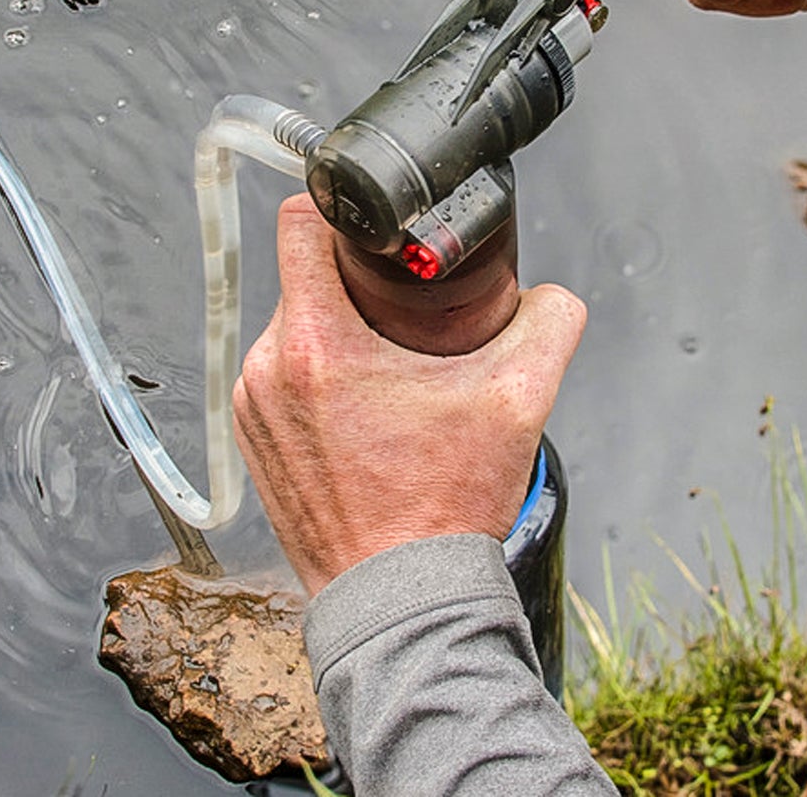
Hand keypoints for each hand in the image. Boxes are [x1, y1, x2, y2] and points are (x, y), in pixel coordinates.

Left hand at [232, 197, 586, 594]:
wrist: (402, 599)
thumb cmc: (441, 510)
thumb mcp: (518, 402)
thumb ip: (548, 324)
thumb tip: (551, 296)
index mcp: (317, 345)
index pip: (298, 223)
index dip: (340, 207)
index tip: (374, 222)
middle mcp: (268, 371)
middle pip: (306, 279)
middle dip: (357, 286)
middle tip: (408, 315)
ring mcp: (254, 410)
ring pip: (295, 330)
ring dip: (339, 336)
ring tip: (393, 372)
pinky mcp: (254, 443)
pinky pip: (282, 380)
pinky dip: (320, 382)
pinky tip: (367, 412)